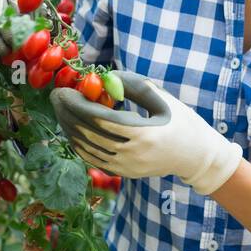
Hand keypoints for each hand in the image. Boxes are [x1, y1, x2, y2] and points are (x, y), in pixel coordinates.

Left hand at [49, 70, 242, 195]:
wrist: (195, 156)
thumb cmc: (181, 121)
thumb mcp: (162, 99)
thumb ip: (134, 86)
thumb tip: (104, 77)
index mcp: (143, 134)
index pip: (98, 118)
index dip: (76, 104)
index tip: (63, 90)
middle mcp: (131, 154)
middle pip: (87, 133)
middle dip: (66, 113)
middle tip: (56, 96)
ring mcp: (125, 167)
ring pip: (85, 148)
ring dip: (68, 127)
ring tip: (61, 109)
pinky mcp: (122, 173)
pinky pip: (91, 158)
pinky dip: (78, 142)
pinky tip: (72, 127)